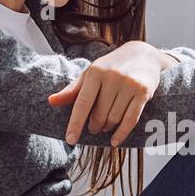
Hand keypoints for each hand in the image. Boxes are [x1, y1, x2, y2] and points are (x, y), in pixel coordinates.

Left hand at [47, 40, 171, 144]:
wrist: (143, 54)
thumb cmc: (111, 67)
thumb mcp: (91, 74)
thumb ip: (73, 90)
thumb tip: (51, 102)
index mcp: (95, 72)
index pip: (82, 103)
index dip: (75, 123)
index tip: (70, 140)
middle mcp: (112, 77)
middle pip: (99, 114)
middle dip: (94, 126)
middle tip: (93, 128)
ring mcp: (129, 84)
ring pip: (114, 118)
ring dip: (107, 128)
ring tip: (105, 127)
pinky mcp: (143, 92)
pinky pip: (130, 119)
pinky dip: (121, 133)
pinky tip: (114, 141)